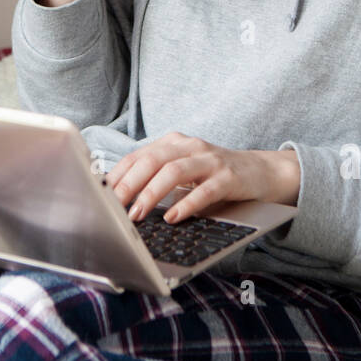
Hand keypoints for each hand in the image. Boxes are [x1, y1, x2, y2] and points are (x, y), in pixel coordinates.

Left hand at [106, 132, 300, 221]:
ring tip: (137, 214)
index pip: (137, 156)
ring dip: (152, 194)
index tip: (100, 195)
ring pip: (174, 171)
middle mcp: (189, 146)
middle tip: (114, 206)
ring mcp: (210, 160)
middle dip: (129, 184)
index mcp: (173, 143)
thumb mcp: (182, 172)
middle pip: (152, 160)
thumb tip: (121, 203)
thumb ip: (157, 179)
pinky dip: (186, 204)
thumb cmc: (213, 176)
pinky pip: (205, 189)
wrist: (261, 172)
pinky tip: (173, 217)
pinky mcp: (228, 177)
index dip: (117, 175)